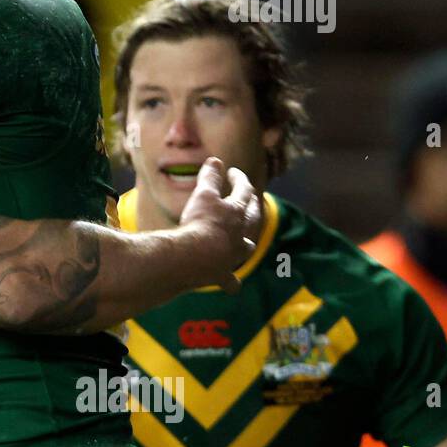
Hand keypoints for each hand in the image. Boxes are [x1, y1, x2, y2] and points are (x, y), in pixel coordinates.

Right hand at [178, 156, 260, 292]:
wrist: (195, 257)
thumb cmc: (200, 222)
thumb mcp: (203, 194)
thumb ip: (210, 177)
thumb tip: (215, 160)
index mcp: (236, 212)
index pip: (243, 190)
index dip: (238, 179)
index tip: (232, 172)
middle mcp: (240, 234)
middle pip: (251, 219)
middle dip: (251, 208)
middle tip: (251, 201)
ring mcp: (233, 256)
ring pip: (246, 248)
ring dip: (246, 243)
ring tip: (246, 243)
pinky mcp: (222, 275)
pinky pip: (230, 280)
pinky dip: (231, 282)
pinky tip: (232, 286)